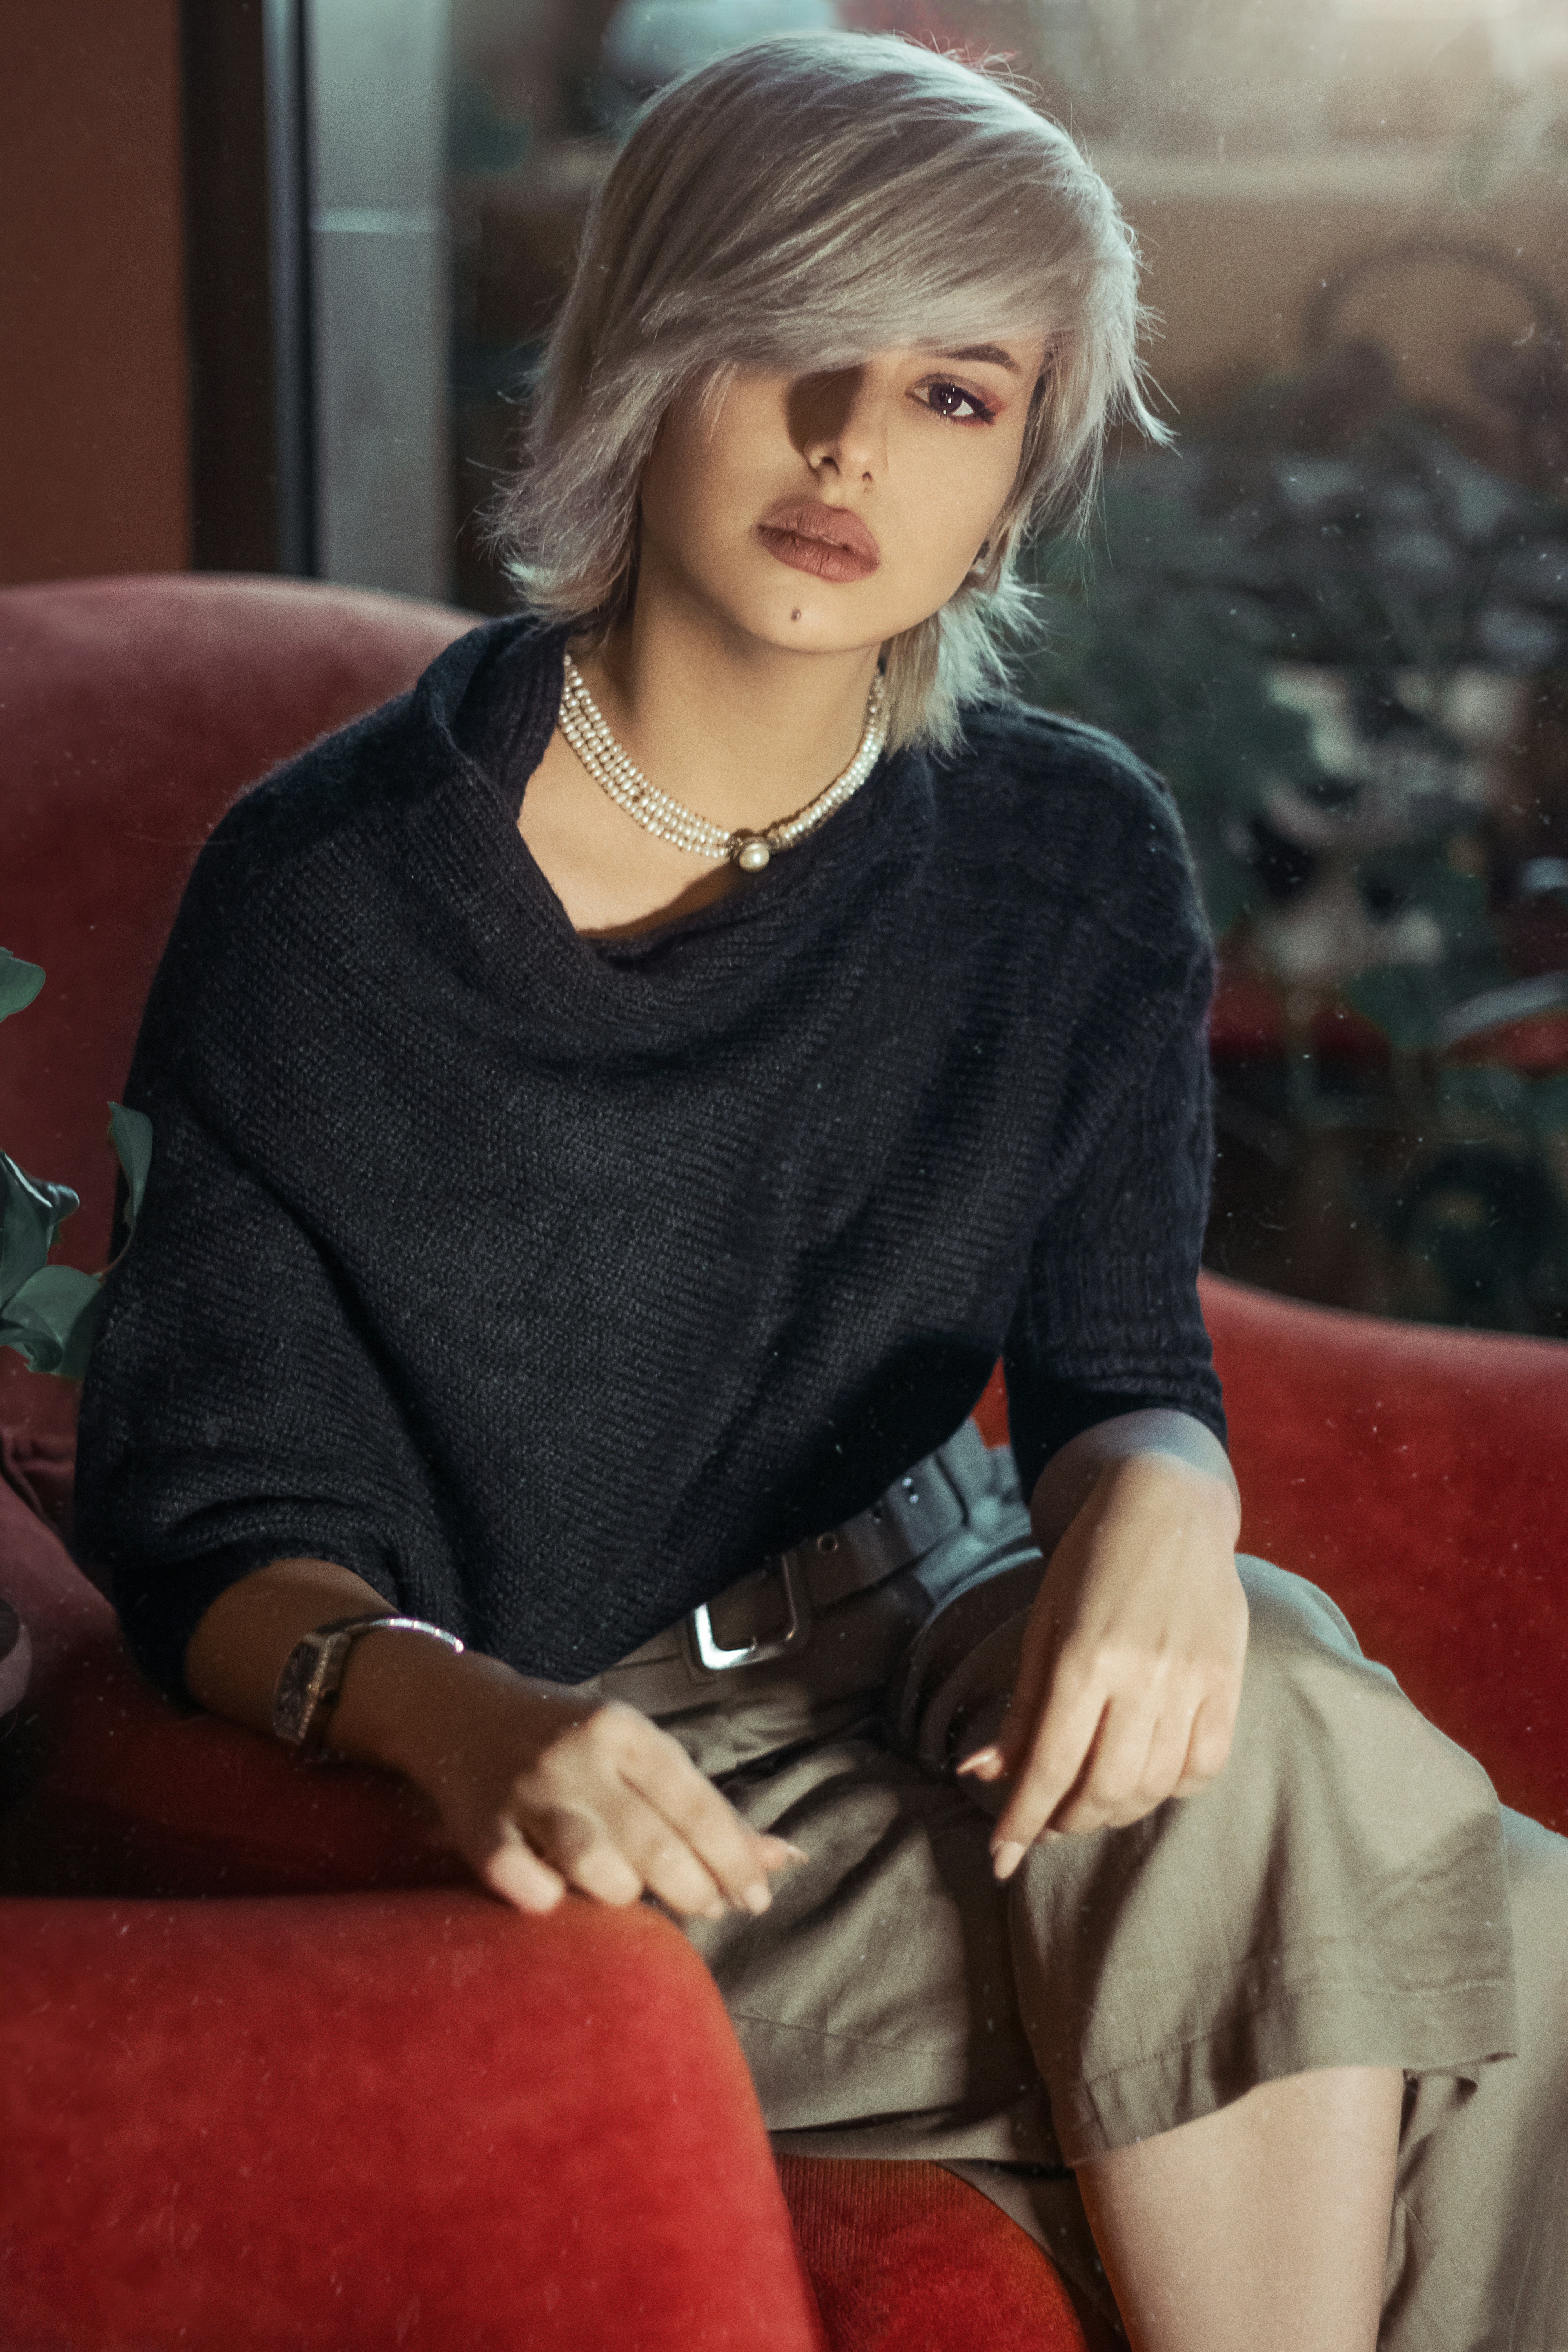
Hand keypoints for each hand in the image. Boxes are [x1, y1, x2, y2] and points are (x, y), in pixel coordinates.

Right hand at [363, 1643, 805, 1919]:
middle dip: (695, 1890)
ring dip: (623, 1895)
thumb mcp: (639, 1752)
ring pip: (596, 1867)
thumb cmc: (572, 1741)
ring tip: (630, 1895)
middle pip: (655, 1844)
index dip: (735, 1859)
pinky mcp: (479, 1828)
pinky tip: (557, 1895)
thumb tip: (786, 1858)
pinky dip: (549, 1901)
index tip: (756, 1897)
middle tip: (707, 1908)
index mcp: (626, 1730)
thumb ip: (704, 1807)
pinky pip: (526, 1887)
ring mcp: (526, 1792)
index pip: (697, 1805)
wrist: (458, 1711)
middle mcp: (579, 1755)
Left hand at [957, 1449, 1245, 1876]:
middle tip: (1047, 1823)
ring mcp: (1192, 1680)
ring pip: (1154, 1785)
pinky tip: (1148, 1781)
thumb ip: (1021, 1708)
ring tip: (1090, 1803)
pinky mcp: (1228, 1680)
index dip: (1022, 1819)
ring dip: (1116, 1811)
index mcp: (1084, 1656)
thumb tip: (980, 1774)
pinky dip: (1172, 1788)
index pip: (1050, 1764)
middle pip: (1105, 1787)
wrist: (1168, 1508)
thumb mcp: (1041, 1626)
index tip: (1000, 1857)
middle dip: (1067, 1821)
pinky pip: (1205, 1765)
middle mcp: (1142, 1674)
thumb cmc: (1089, 1565)